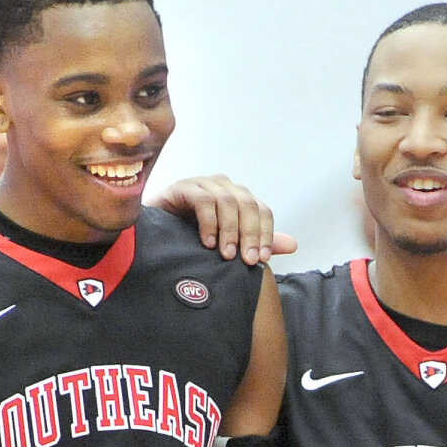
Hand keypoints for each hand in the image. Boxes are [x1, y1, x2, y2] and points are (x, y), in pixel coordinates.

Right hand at [149, 175, 296, 264]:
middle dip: (250, 234)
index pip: (262, 211)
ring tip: (226, 255)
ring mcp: (204, 185)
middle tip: (246, 261)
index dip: (266, 234)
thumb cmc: (191, 239)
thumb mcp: (227, 244)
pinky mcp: (184, 187)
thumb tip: (292, 245)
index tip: (262, 260)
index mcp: (239, 199)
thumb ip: (257, 242)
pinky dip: (208, 223)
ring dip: (230, 231)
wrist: (153, 235)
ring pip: (228, 202)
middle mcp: (224, 187)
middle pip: (248, 205)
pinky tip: (206, 243)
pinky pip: (203, 200)